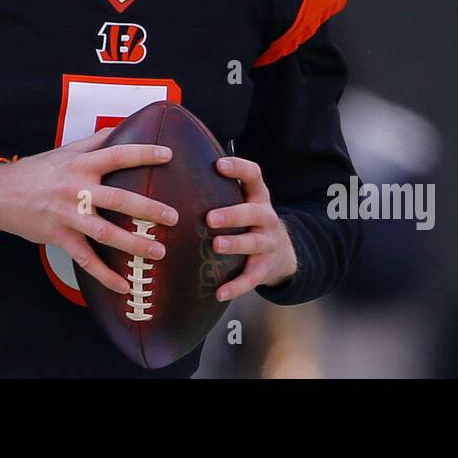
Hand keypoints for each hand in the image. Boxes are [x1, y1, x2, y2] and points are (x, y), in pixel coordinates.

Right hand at [0, 127, 179, 295]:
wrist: (0, 194)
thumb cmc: (36, 171)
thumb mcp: (63, 152)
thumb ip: (93, 143)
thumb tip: (119, 129)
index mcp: (80, 164)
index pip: (117, 155)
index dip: (143, 153)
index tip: (168, 155)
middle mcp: (76, 189)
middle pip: (117, 199)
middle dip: (148, 209)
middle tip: (173, 216)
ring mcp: (67, 216)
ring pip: (105, 232)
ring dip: (134, 244)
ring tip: (158, 252)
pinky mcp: (59, 237)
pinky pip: (85, 260)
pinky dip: (104, 275)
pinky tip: (123, 286)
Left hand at [206, 155, 297, 300]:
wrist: (282, 253)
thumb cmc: (249, 221)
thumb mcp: (244, 200)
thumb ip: (220, 187)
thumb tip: (175, 166)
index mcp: (257, 197)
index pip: (254, 176)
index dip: (238, 169)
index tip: (219, 164)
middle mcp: (265, 218)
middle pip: (253, 213)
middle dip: (232, 214)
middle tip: (210, 218)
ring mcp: (267, 244)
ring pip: (253, 244)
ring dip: (235, 244)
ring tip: (217, 245)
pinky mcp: (264, 269)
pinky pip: (251, 278)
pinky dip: (236, 286)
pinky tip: (220, 292)